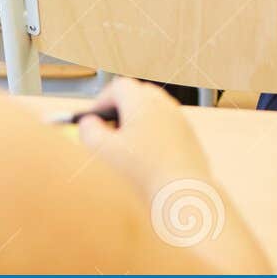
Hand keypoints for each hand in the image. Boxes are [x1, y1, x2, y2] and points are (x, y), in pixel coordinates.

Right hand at [77, 77, 212, 202]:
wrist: (182, 190)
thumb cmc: (144, 171)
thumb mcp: (104, 151)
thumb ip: (89, 132)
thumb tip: (87, 122)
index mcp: (143, 101)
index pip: (119, 86)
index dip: (102, 100)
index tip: (92, 118)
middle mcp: (165, 104)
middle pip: (138, 94)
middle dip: (119, 108)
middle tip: (106, 130)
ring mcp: (180, 118)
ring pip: (153, 110)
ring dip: (136, 121)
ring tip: (125, 147)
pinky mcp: (189, 135)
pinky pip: (166, 125)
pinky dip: (153, 133)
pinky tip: (146, 157)